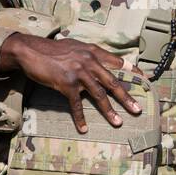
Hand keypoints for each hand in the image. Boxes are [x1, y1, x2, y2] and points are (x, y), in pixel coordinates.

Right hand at [0, 33, 141, 133]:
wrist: (30, 50)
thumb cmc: (52, 50)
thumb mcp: (74, 46)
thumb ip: (89, 54)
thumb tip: (101, 61)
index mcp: (92, 52)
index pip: (117, 61)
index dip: (132, 71)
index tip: (145, 79)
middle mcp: (89, 61)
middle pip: (113, 82)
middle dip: (126, 98)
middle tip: (137, 110)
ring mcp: (78, 73)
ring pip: (99, 95)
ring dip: (109, 111)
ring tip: (118, 122)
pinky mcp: (66, 83)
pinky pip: (76, 104)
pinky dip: (80, 117)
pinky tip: (84, 128)